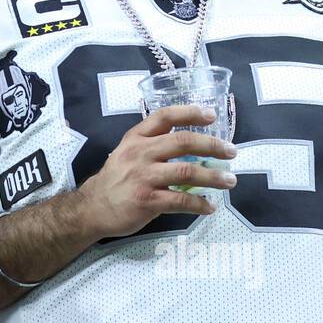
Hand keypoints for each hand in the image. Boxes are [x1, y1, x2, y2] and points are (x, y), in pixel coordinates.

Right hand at [76, 104, 237, 240]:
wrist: (92, 208)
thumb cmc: (115, 180)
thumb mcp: (126, 153)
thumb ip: (153, 146)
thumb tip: (192, 148)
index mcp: (136, 139)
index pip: (164, 117)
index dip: (190, 113)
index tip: (211, 115)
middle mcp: (140, 153)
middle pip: (182, 142)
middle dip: (212, 145)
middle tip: (231, 152)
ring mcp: (144, 177)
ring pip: (187, 171)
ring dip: (213, 177)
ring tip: (230, 181)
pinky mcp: (147, 200)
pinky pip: (181, 201)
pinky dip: (199, 204)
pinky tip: (210, 207)